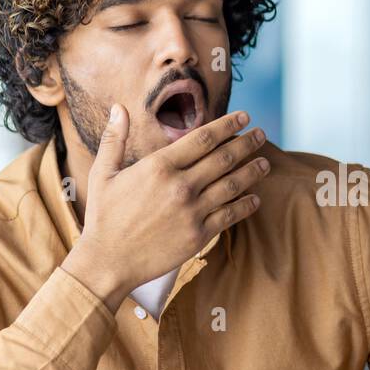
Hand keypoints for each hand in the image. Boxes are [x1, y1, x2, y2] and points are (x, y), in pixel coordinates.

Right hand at [62, 105, 268, 310]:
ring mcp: (192, 212)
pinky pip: (230, 216)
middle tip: (261, 135)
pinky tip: (255, 198)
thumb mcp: (103, 173)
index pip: (203, 138)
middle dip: (246, 143)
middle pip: (224, 158)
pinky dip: (246, 205)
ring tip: (266, 163)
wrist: (108, 261)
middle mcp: (180, 186)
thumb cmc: (104, 216)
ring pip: (233, 185)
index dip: (228, 125)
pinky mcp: (199, 236)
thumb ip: (115, 139)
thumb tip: (119, 108)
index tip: (244, 116)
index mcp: (160, 166)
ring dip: (253, 172)